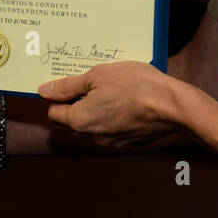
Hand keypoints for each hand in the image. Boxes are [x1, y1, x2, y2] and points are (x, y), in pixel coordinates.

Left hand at [38, 62, 182, 146]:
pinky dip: (116, 114)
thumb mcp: (98, 76)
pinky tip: (129, 99)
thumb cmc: (136, 86)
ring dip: (100, 106)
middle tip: (96, 80)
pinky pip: (114, 127)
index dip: (60, 95)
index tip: (71, 81)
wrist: (173, 106)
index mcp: (80, 121)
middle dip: (81, 100)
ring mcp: (112, 142)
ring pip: (96, 122)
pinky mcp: (129, 142)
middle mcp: (93, 136)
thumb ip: (68, 86)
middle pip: (75, 118)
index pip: (54, 112)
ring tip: (116, 87)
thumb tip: (44, 91)